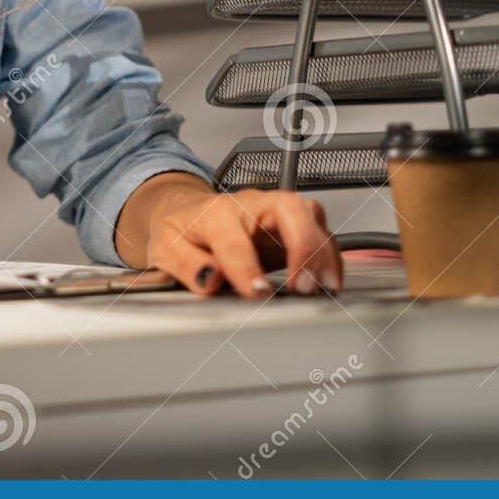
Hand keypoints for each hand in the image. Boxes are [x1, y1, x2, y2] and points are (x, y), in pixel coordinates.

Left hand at [146, 187, 342, 298]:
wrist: (189, 213)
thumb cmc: (183, 230)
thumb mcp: (167, 248)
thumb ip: (186, 265)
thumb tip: (209, 279)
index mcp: (216, 212)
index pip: (235, 238)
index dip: (246, 268)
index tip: (256, 293)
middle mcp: (254, 205)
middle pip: (290, 209)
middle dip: (303, 247)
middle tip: (302, 286)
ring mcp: (278, 214)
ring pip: (313, 220)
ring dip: (323, 255)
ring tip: (323, 290)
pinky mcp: (295, 228)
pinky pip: (322, 236)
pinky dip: (331, 260)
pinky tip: (329, 285)